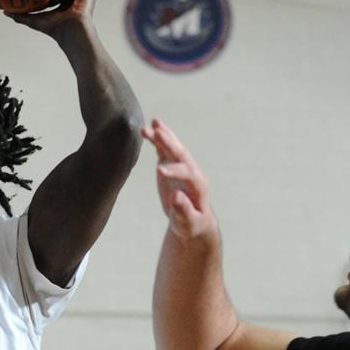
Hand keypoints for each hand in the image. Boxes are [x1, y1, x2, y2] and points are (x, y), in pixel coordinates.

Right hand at [142, 118, 218, 242]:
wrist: (192, 219)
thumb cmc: (191, 224)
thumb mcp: (188, 223)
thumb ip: (184, 211)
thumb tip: (176, 197)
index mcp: (198, 186)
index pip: (187, 174)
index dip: (175, 172)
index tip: (160, 171)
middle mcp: (191, 171)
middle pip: (181, 154)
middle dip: (170, 143)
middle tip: (157, 132)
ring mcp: (181, 166)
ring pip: (173, 148)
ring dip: (163, 135)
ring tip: (152, 124)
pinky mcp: (171, 165)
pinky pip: (166, 149)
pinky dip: (159, 138)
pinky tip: (151, 126)